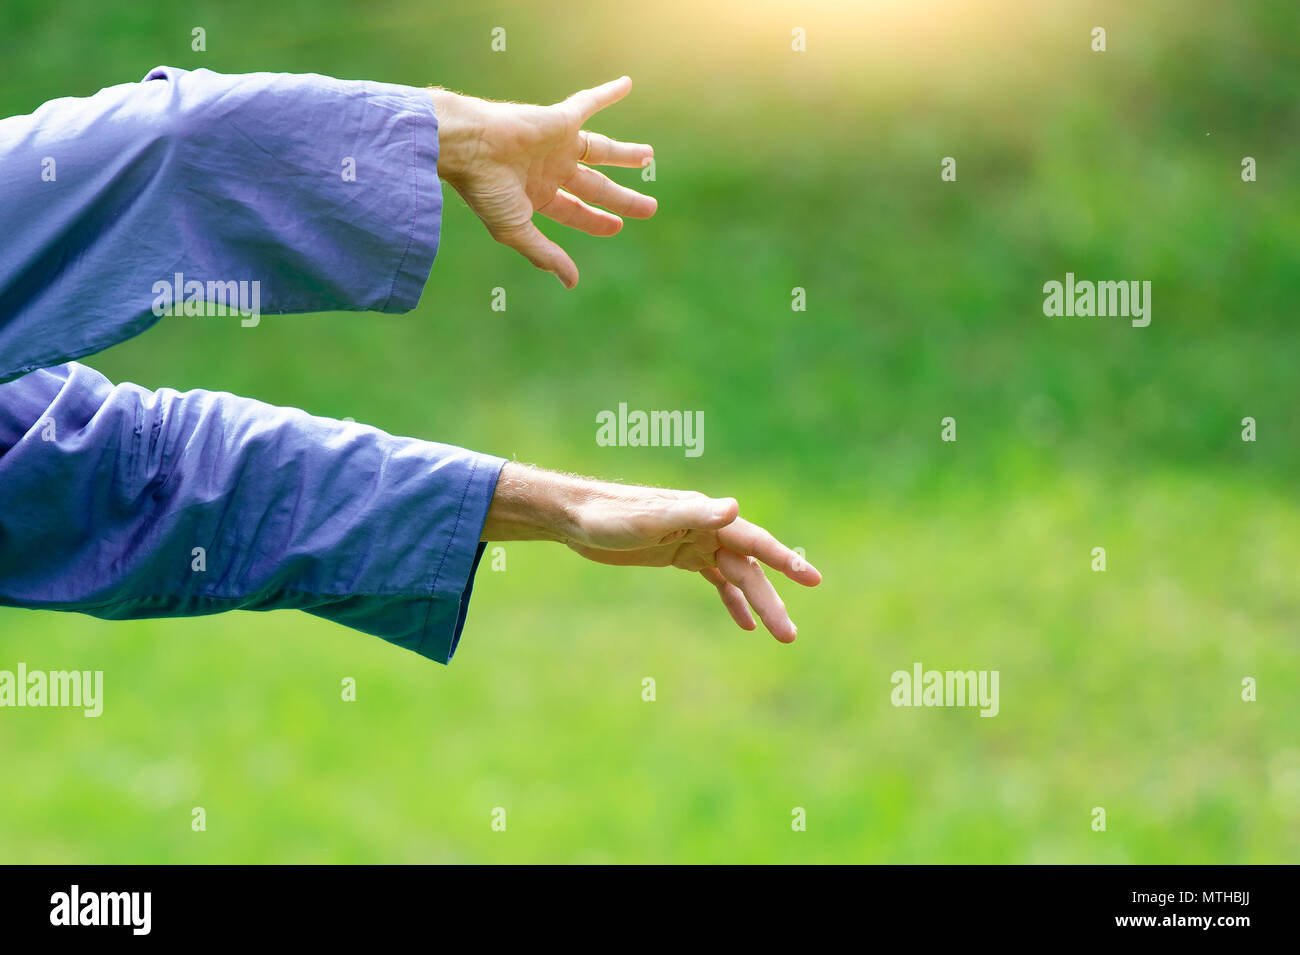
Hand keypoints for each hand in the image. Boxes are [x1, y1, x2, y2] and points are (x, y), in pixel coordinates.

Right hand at [429, 78, 656, 288]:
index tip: (617, 226)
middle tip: (650, 208)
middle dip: (622, 199)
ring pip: (600, 150)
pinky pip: (588, 103)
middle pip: (595, 186)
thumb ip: (546, 254)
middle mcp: (549, 170)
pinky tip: (627, 85)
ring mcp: (555, 144)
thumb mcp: (516, 230)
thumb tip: (571, 283)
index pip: (576, 211)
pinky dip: (607, 94)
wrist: (468, 145)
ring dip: (625, 154)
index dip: (597, 221)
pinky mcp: (559, 119)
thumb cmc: (485, 190)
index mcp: (537, 196)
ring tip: (649, 157)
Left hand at [481, 464, 821, 641]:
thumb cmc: (610, 515)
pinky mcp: (679, 555)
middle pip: (749, 568)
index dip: (785, 560)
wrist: (576, 516)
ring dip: (757, 604)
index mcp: (706, 517)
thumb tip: (733, 507)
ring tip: (778, 635)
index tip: (813, 580)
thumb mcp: (650, 518)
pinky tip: (744, 625)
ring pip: (736, 576)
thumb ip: (693, 513)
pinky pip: (715, 579)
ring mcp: (694, 542)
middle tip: (790, 636)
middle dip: (772, 600)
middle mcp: (707, 528)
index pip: (755, 541)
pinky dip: (732, 600)